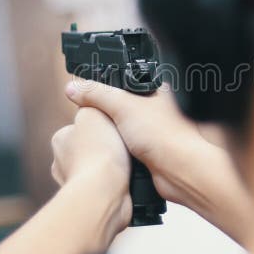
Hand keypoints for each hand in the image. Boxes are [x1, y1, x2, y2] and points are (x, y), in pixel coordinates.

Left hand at [51, 107, 131, 233]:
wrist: (105, 193)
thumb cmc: (99, 153)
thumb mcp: (95, 112)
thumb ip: (91, 104)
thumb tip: (90, 100)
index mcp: (61, 139)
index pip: (83, 125)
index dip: (102, 123)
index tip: (115, 124)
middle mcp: (63, 162)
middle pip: (92, 146)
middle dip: (108, 145)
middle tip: (124, 143)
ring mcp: (77, 183)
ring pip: (99, 166)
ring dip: (112, 165)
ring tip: (128, 162)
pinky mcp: (92, 199)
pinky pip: (108, 185)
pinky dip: (117, 182)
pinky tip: (126, 178)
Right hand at [65, 80, 253, 244]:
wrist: (180, 171)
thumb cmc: (164, 135)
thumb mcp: (122, 105)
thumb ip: (96, 94)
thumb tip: (73, 88)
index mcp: (154, 90)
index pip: (122, 82)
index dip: (102, 87)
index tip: (84, 93)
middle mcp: (155, 109)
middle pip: (119, 107)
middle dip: (104, 114)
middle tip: (90, 118)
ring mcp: (152, 131)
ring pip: (120, 129)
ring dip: (110, 134)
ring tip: (101, 136)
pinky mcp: (149, 151)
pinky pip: (125, 147)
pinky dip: (116, 149)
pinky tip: (110, 151)